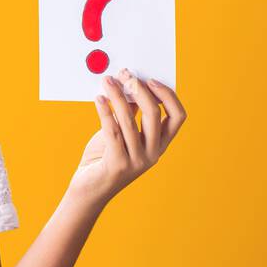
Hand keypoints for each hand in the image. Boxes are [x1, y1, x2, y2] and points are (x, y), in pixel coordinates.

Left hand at [65, 68, 186, 209]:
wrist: (89, 191)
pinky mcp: (117, 164)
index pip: (178, 117)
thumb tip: (130, 85)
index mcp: (160, 145)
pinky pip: (111, 130)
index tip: (151, 79)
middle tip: (125, 74)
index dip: (168, 95)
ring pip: (129, 119)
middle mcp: (153, 153)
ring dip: (117, 96)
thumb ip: (129, 114)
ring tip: (107, 82)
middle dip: (139, 89)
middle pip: (154, 114)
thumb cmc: (104, 159)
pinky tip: (98, 99)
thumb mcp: (122, 134)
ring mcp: (136, 160)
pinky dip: (104, 111)